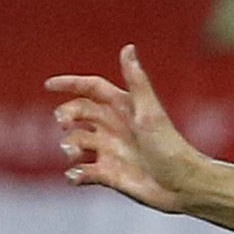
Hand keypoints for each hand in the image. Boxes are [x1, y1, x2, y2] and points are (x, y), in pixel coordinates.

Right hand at [47, 46, 202, 213]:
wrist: (184, 185)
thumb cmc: (170, 146)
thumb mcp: (149, 112)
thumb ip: (136, 81)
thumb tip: (128, 47)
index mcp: (124, 109)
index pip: (92, 88)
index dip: (70, 83)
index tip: (49, 85)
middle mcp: (114, 128)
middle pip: (78, 112)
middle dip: (65, 115)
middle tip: (65, 123)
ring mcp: (110, 151)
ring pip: (75, 142)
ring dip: (68, 146)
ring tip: (73, 153)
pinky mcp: (108, 175)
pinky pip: (81, 173)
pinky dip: (74, 174)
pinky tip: (77, 176)